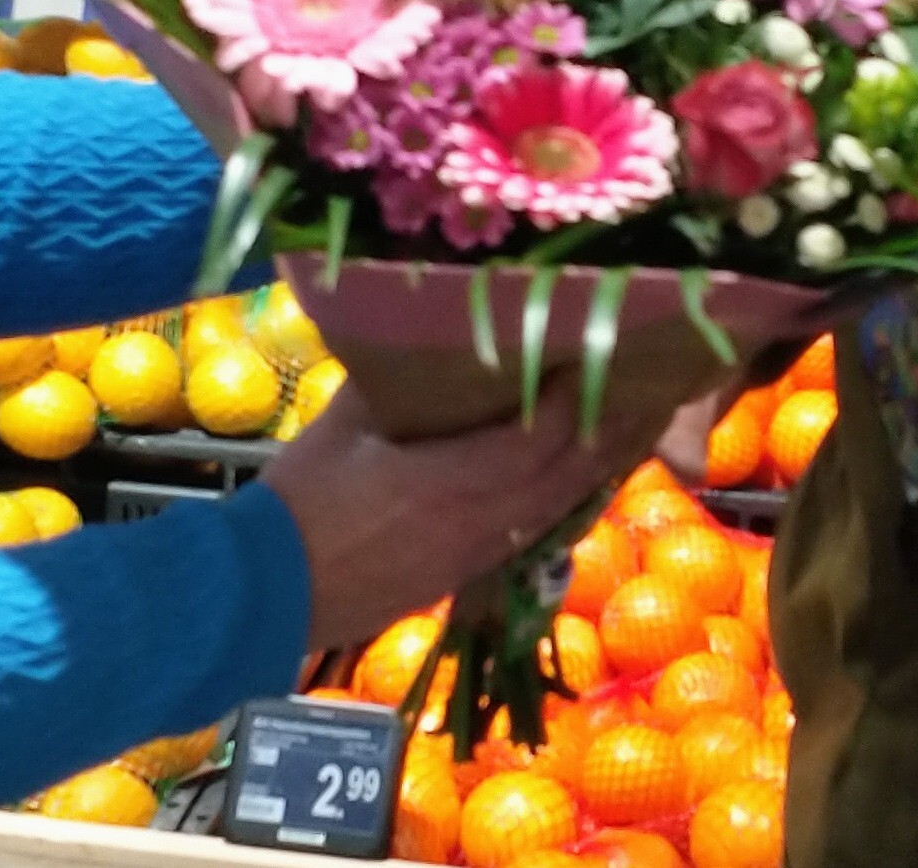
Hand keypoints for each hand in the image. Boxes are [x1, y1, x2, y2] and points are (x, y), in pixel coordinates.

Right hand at [262, 380, 672, 650]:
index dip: (582, 396)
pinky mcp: (463, 574)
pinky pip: (532, 527)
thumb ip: (396, 378)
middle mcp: (481, 524)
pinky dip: (563, 494)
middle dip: (614, 430)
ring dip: (598, 465)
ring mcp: (476, 556)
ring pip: (557, 506)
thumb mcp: (344, 422)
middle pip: (568, 475)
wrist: (263, 593)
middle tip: (655, 384)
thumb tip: (430, 325)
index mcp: (453, 485)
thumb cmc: (300, 500)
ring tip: (633, 422)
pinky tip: (576, 473)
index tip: (612, 347)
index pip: (542, 437)